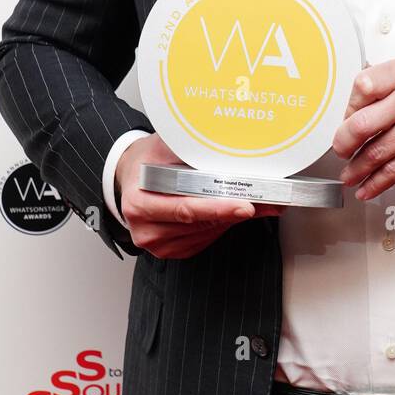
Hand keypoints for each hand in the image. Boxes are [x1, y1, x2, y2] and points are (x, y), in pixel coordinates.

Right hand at [115, 134, 285, 259]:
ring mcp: (155, 242)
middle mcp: (144, 227)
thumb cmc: (148, 158)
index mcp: (139, 202)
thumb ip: (195, 149)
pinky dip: (218, 227)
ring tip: (247, 201)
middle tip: (264, 202)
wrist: (130, 174)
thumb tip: (233, 149)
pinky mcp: (167, 249)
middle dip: (233, 212)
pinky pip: (201, 241)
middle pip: (199, 224)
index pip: (185, 209)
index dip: (218, 208)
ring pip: (204, 233)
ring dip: (229, 219)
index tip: (245, 204)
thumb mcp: (166, 145)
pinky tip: (224, 212)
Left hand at [332, 59, 394, 200]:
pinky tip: (368, 187)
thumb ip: (390, 90)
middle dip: (344, 142)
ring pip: (377, 151)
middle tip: (340, 149)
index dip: (349, 106)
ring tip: (350, 174)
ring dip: (358, 168)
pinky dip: (377, 183)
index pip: (363, 85)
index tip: (346, 118)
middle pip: (364, 122)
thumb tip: (353, 107)